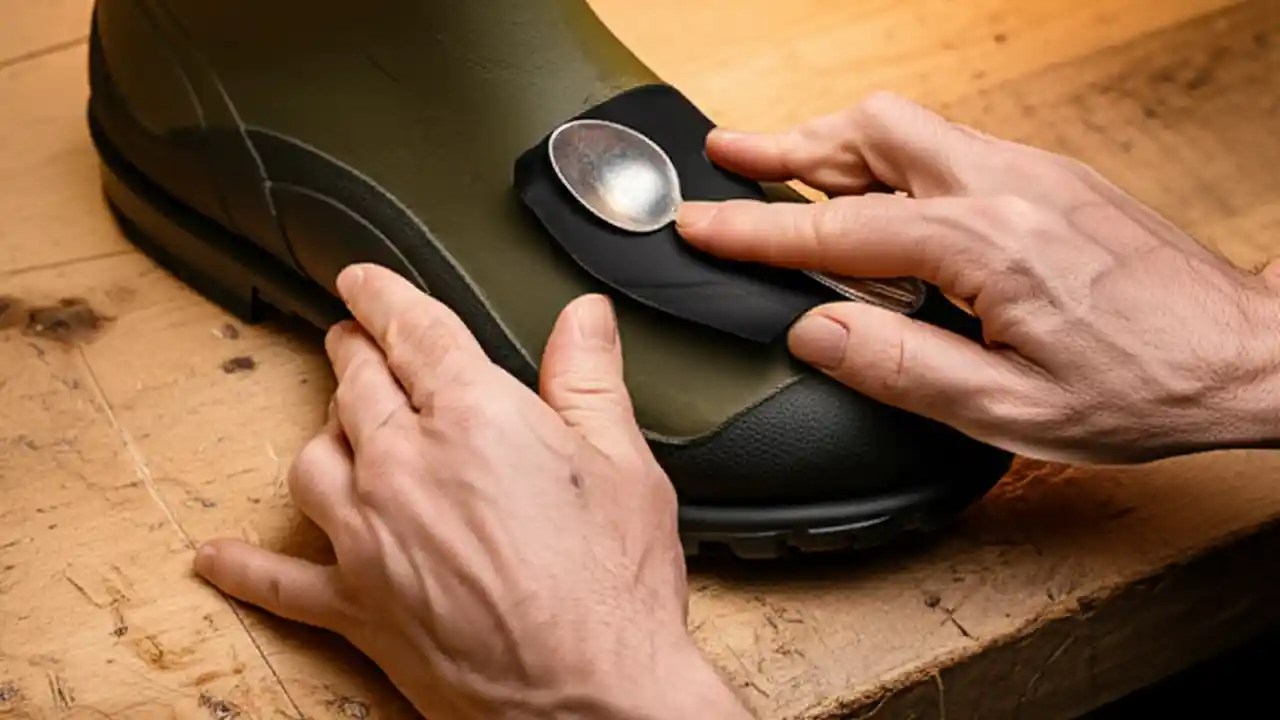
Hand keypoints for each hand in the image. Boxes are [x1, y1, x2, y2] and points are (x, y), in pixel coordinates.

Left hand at [193, 265, 749, 718]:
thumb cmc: (611, 591)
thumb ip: (591, 379)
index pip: (413, 331)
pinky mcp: (357, 607)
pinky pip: (281, 578)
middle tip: (351, 340)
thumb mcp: (623, 464)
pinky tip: (219, 556)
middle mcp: (406, 467)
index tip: (362, 283)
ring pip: (314, 461)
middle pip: (357, 388)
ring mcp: (370, 538)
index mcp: (473, 417)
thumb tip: (583, 320)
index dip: (383, 297)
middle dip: (353, 353)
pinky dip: (246, 565)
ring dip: (323, 433)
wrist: (592, 697)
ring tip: (331, 424)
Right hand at [677, 92, 1279, 463]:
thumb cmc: (1141, 387)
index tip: (699, 222)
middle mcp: (1004, 187)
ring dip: (834, 146)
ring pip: (907, 127)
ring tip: (780, 166)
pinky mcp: (1048, 177)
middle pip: (870, 133)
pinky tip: (874, 196)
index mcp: (984, 244)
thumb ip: (898, 367)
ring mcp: (1029, 172)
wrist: (1244, 355)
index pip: (837, 230)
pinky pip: (946, 146)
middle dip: (787, 145)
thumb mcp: (1007, 408)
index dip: (755, 229)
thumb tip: (813, 334)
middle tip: (727, 158)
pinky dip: (887, 160)